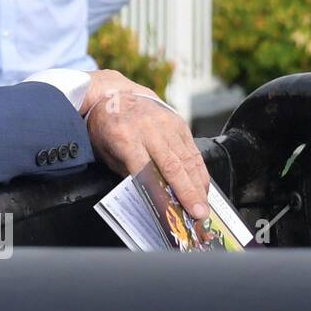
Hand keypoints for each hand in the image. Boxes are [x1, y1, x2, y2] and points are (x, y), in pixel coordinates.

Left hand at [81, 70, 209, 219]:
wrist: (115, 95)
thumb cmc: (107, 127)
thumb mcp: (106, 151)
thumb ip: (127, 171)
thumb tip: (151, 196)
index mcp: (125, 137)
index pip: (144, 170)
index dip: (159, 193)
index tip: (170, 213)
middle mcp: (149, 130)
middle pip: (172, 166)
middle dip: (188, 193)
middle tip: (199, 215)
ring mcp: (167, 125)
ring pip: (188, 160)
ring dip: (198, 186)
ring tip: (204, 207)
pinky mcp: (180, 123)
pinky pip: (193, 151)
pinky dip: (200, 171)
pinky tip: (204, 188)